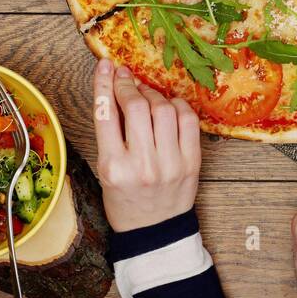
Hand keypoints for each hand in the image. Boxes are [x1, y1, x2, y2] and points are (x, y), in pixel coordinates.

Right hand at [92, 59, 200, 231]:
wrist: (154, 231)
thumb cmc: (125, 200)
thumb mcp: (106, 170)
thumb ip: (110, 134)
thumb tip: (116, 89)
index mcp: (114, 167)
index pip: (106, 114)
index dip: (105, 84)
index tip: (106, 66)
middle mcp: (142, 164)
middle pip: (137, 107)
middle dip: (129, 86)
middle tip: (125, 78)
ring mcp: (170, 163)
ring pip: (164, 109)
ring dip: (153, 93)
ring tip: (145, 93)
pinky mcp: (192, 162)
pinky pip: (188, 120)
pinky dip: (177, 105)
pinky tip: (168, 105)